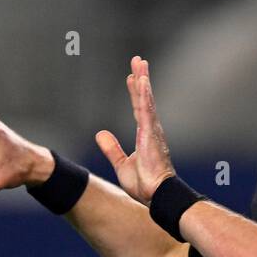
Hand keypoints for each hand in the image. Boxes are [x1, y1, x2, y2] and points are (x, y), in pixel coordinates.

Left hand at [95, 55, 175, 204]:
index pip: (138, 109)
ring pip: (146, 99)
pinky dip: (144, 94)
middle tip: (138, 60)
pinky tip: (142, 80)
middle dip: (140, 78)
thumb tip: (99, 133)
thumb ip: (111, 148)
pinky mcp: (151, 134)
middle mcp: (151, 130)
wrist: (157, 195)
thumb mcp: (121, 164)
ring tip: (140, 62)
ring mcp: (152, 130)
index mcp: (145, 136)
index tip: (132, 78)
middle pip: (144, 99)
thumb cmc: (145, 184)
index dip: (134, 93)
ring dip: (142, 80)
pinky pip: (147, 110)